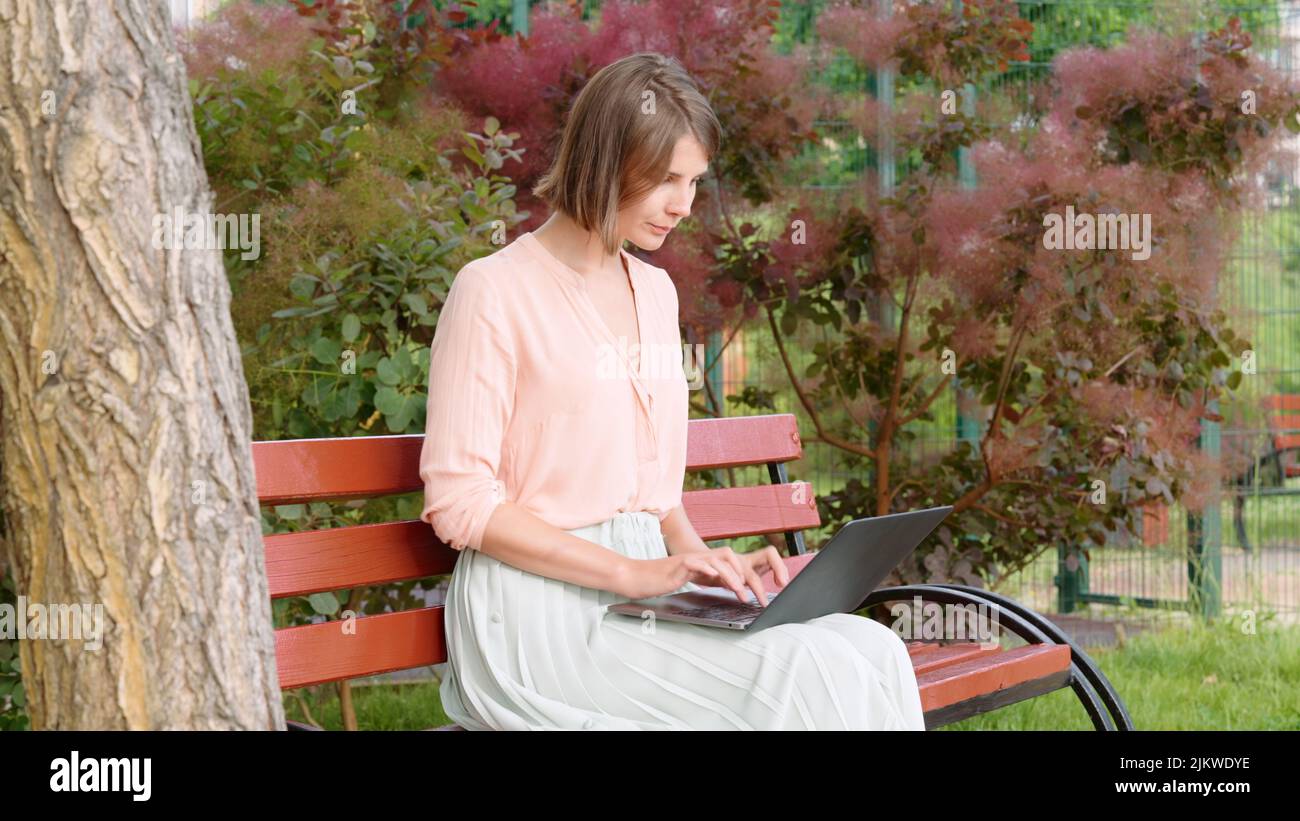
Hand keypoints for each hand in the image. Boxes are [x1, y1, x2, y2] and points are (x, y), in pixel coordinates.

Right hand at [619, 547, 787, 605]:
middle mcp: (697, 557)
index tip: (749, 589)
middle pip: (728, 556)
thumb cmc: (657, 582)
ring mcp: (688, 560)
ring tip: (739, 592)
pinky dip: (710, 570)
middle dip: (742, 573)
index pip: (727, 560)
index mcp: (700, 561)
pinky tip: (716, 580)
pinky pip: (698, 563)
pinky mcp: (678, 565)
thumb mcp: (684, 581)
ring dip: (732, 576)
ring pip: (718, 560)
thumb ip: (700, 580)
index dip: (741, 571)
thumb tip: (719, 587)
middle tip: (749, 593)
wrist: (636, 577)